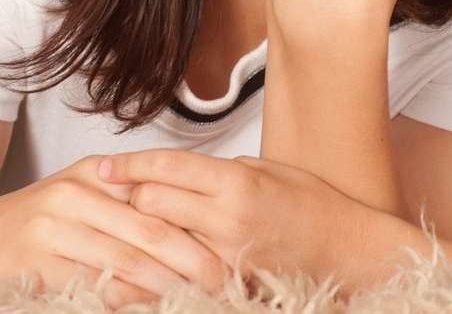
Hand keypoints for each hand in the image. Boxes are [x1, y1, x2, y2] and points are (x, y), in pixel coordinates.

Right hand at [0, 155, 227, 306]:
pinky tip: (146, 308)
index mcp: (98, 172)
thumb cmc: (34, 227)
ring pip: (126, 258)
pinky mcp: (40, 256)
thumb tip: (189, 234)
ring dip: (167, 286)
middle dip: (193, 259)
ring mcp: (57, 221)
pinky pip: (93, 284)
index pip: (159, 196)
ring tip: (198, 301)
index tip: (230, 250)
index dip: (197, 224)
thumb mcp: (81, 201)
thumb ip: (126, 208)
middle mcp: (80, 190)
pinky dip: (125, 300)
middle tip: (225, 283)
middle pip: (151, 227)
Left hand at [98, 149, 397, 283]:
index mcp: (236, 181)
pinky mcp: (229, 286)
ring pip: (159, 243)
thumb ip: (220, 172)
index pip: (166, 167)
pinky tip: (136, 273)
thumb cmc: (312, 204)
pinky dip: (156, 273)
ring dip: (137, 237)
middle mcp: (227, 219)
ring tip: (113, 235)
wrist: (349, 253)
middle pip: (152, 203)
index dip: (128, 165)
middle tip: (112, 198)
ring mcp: (226, 257)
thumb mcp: (267, 170)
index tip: (102, 166)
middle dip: (130, 198)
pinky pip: (178, 278)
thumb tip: (175, 174)